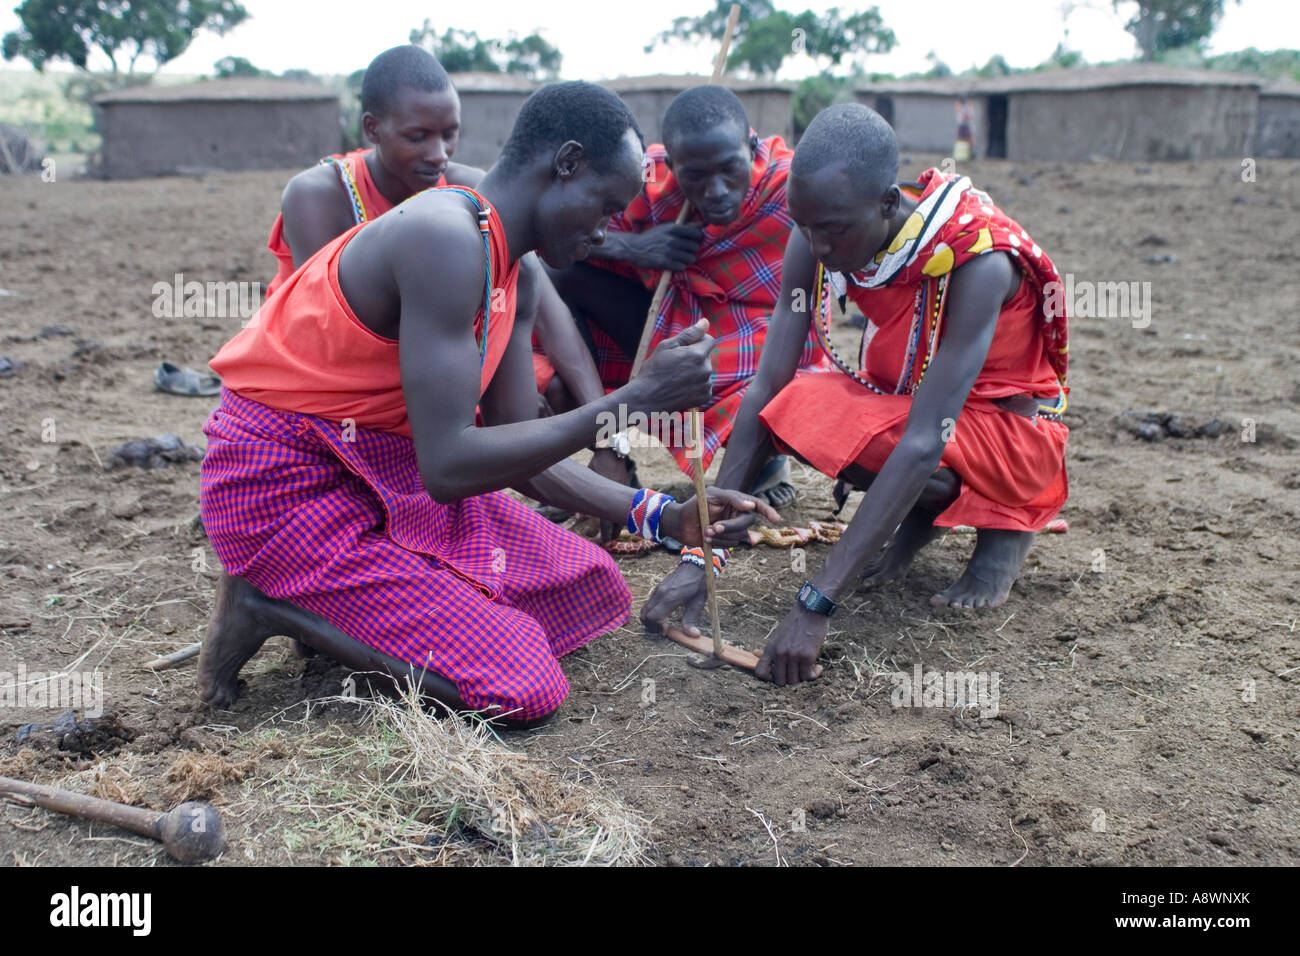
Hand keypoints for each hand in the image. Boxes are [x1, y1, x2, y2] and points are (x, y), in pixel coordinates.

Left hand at [589, 447, 631, 540]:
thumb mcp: (587, 481)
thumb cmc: (596, 466)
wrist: (612, 452)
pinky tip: (619, 516)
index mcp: (608, 497)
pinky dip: (622, 512)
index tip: (604, 542)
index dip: (606, 533)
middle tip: (609, 541)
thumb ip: (583, 499)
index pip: (607, 521)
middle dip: (614, 533)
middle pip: (618, 521)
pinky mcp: (628, 488)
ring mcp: (625, 493)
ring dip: (619, 523)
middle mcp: (618, 498)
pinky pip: (626, 505)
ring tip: (614, 533)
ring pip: (624, 514)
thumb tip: (578, 517)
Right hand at [628, 223, 703, 270]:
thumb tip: (703, 224)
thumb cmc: (652, 237)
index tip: (693, 242)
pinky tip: (673, 264)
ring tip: (680, 259)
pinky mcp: (664, 263)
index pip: (696, 234)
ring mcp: (669, 252)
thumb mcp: (666, 228)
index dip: (698, 239)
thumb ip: (683, 227)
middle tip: (685, 252)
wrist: (634, 248)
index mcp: (673, 229)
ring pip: (691, 258)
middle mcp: (672, 239)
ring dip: (687, 260)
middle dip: (692, 250)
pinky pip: (682, 267)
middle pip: (695, 247)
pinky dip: (679, 267)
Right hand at [636, 319, 714, 410]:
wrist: (647, 398)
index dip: (698, 341)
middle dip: (695, 357)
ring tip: (677, 377)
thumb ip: (689, 334)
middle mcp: (705, 370)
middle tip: (676, 365)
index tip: (685, 347)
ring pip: (705, 371)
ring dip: (696, 371)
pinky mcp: (704, 397)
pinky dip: (696, 385)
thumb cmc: (654, 370)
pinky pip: (705, 385)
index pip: (709, 340)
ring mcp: (706, 385)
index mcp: (697, 355)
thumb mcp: (667, 346)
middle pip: (706, 356)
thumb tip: (705, 322)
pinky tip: (682, 387)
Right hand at [640, 561, 708, 635]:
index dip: (657, 627)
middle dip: (651, 626)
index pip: (653, 617)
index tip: (667, 630)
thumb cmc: (698, 585)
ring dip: (649, 620)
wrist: (696, 567)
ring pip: (644, 609)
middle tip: (662, 630)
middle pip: (645, 615)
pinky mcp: (657, 589)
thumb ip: (691, 620)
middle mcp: (660, 594)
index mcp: (670, 598)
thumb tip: (693, 635)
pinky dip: (650, 613)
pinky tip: (662, 615)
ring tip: (661, 624)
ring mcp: (657, 590)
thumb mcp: (697, 604)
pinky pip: (648, 603)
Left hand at [663, 484, 780, 547]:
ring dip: (721, 536)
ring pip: (738, 536)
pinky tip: (706, 538)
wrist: (680, 524)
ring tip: (705, 532)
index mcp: (736, 501)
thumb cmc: (695, 505)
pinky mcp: (726, 541)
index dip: (768, 511)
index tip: (776, 520)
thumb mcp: (712, 496)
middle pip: (746, 523)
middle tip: (713, 527)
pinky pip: (730, 545)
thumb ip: (732, 498)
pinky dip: (718, 543)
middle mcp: (737, 514)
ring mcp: (732, 528)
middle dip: (730, 527)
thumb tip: (750, 505)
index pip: (757, 504)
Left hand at [755, 603, 827, 685]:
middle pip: (780, 681)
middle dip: (790, 679)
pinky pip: (808, 676)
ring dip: (803, 677)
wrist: (811, 610)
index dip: (769, 678)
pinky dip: (814, 675)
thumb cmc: (795, 623)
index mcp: (770, 648)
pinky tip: (818, 668)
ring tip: (809, 669)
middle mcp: (779, 653)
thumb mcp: (778, 634)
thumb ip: (770, 648)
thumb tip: (755, 653)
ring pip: (795, 680)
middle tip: (798, 672)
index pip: (760, 672)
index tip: (779, 674)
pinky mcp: (807, 656)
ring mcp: (793, 655)